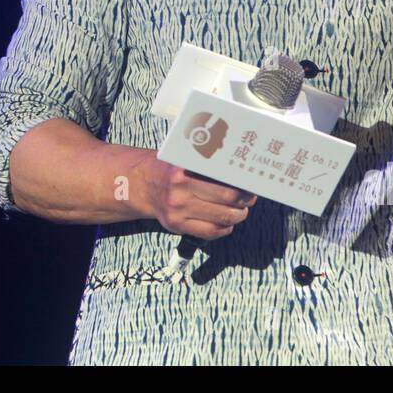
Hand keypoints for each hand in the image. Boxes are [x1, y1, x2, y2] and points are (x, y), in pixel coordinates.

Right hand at [136, 153, 255, 239]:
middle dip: (244, 200)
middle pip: (227, 198)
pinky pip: (209, 232)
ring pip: (221, 218)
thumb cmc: (169, 169)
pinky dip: (224, 229)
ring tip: (241, 211)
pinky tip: (227, 224)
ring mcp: (178, 211)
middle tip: (250, 198)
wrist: (141, 186)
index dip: (242, 184)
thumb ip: (207, 165)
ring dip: (237, 216)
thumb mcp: (184, 159)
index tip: (251, 184)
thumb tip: (239, 175)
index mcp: (183, 171)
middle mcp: (180, 191)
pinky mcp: (177, 225)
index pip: (222, 179)